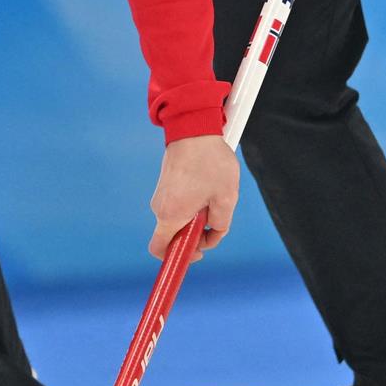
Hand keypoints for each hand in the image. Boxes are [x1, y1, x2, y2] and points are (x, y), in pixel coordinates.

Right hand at [150, 135, 239, 259]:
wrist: (194, 127)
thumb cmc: (210, 162)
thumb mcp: (226, 198)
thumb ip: (221, 225)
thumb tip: (213, 234)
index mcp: (171, 215)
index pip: (159, 250)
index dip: (176, 258)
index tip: (196, 252)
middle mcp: (159, 207)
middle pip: (174, 235)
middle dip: (196, 233)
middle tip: (215, 217)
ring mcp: (160, 194)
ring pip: (178, 218)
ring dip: (196, 215)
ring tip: (214, 194)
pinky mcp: (166, 184)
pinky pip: (178, 203)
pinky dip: (192, 203)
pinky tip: (208, 185)